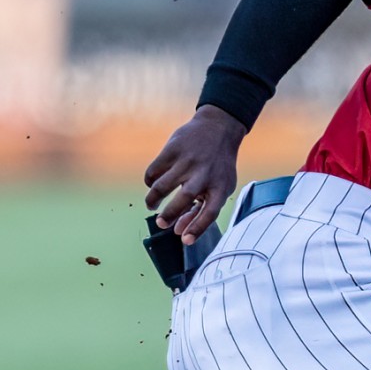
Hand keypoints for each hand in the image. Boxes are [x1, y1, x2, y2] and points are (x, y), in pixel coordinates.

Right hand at [144, 105, 245, 243]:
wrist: (218, 129)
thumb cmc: (218, 167)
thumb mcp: (221, 187)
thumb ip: (202, 210)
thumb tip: (179, 232)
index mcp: (220, 186)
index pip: (210, 212)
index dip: (197, 228)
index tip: (184, 240)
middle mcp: (204, 174)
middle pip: (184, 198)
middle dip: (169, 214)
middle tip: (160, 223)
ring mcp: (187, 161)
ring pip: (162, 186)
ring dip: (153, 199)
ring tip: (151, 205)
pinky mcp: (173, 150)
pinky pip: (153, 171)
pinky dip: (149, 181)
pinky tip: (152, 184)